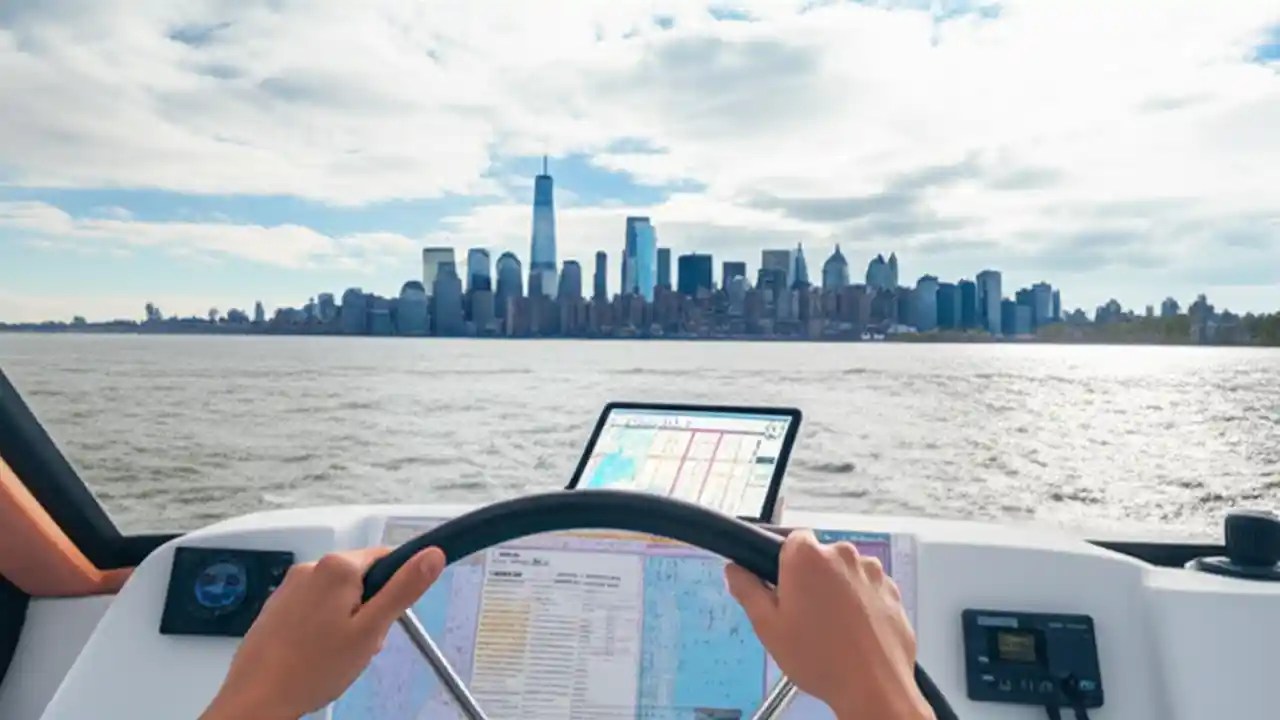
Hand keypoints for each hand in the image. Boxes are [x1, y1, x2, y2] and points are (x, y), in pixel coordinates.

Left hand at [201, 546, 445, 719]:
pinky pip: (314, 607)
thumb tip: (433, 553)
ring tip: (337, 656)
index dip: (394, 589)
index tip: (386, 620)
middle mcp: (311, 566)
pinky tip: (316, 656)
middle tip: (361, 645)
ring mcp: (289, 586)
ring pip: (337, 596)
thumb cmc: (316, 667)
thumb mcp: (371, 630)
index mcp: (338, 566)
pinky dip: (322, 627)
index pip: (386, 558)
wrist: (256, 699)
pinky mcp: (276, 606)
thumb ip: (403, 590)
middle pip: (360, 579)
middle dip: (369, 610)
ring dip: (347, 621)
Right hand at [725, 530, 932, 719]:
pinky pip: (867, 588)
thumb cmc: (818, 657)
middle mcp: (842, 554)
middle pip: (819, 556)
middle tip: (802, 615)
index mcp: (807, 555)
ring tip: (831, 629)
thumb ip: (748, 590)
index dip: (783, 563)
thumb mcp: (767, 627)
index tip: (782, 588)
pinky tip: (854, 633)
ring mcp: (872, 571)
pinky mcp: (892, 590)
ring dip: (837, 591)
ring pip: (844, 573)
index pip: (790, 539)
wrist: (873, 687)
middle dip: (810, 579)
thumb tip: (735, 570)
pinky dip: (860, 603)